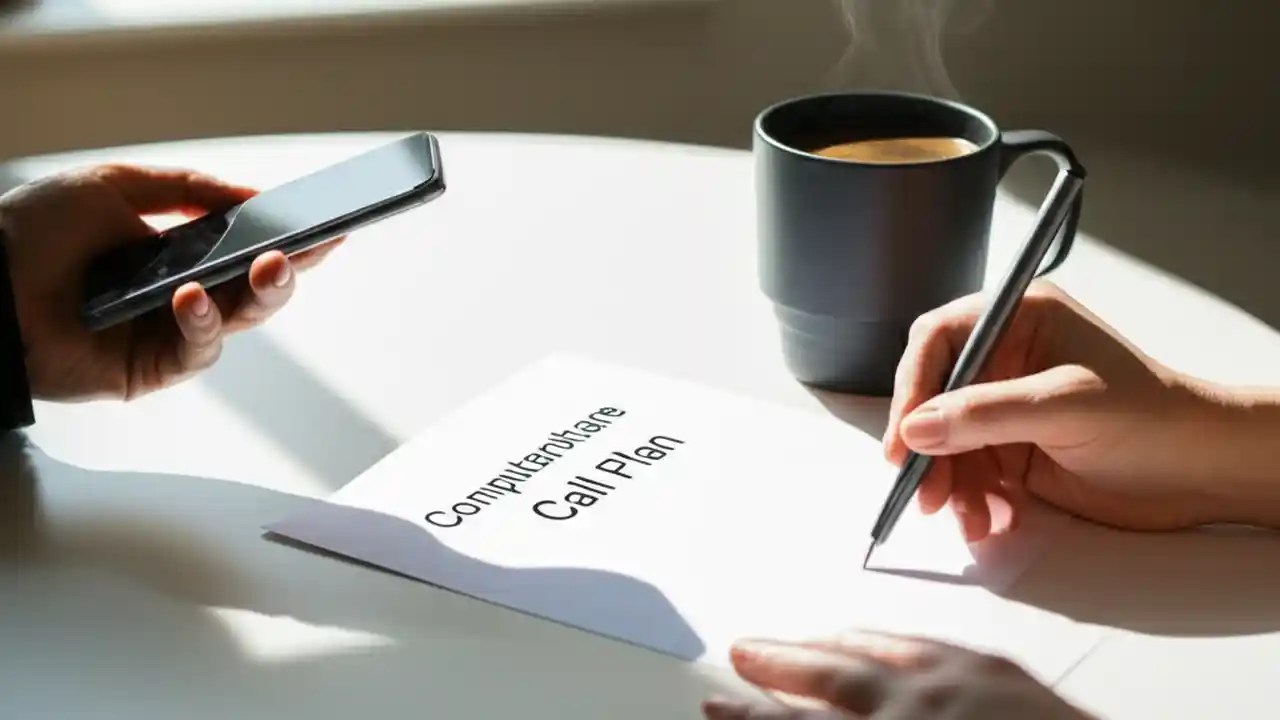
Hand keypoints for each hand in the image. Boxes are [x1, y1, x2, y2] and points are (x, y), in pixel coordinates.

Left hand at [0, 164, 340, 401]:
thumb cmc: (33, 233)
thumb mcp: (116, 186)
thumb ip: (187, 189)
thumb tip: (253, 196)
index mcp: (176, 253)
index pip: (246, 249)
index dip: (289, 241)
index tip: (327, 228)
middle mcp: (180, 296)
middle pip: (256, 290)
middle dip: (288, 268)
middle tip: (306, 248)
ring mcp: (168, 335)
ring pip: (239, 321)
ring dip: (260, 293)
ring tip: (267, 265)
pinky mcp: (151, 370)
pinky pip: (196, 351)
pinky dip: (200, 323)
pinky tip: (192, 297)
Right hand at [703, 632, 1091, 718]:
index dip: (751, 718)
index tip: (718, 706)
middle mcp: (915, 707)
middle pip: (828, 678)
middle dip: (777, 665)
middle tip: (742, 653)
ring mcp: (958, 683)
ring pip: (873, 651)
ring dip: (826, 642)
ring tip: (799, 638)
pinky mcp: (998, 672)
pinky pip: (927, 642)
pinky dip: (890, 637)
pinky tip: (880, 636)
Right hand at [881, 280, 1277, 539]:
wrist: (1200, 471)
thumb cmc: (1150, 416)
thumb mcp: (1065, 405)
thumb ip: (986, 413)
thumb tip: (915, 428)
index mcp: (1018, 320)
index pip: (939, 340)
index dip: (913, 385)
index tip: (904, 434)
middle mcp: (1005, 359)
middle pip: (933, 396)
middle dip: (926, 445)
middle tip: (922, 488)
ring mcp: (1007, 407)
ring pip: (946, 442)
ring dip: (948, 482)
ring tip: (965, 517)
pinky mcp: (1013, 451)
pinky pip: (969, 473)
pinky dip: (971, 500)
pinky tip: (989, 521)